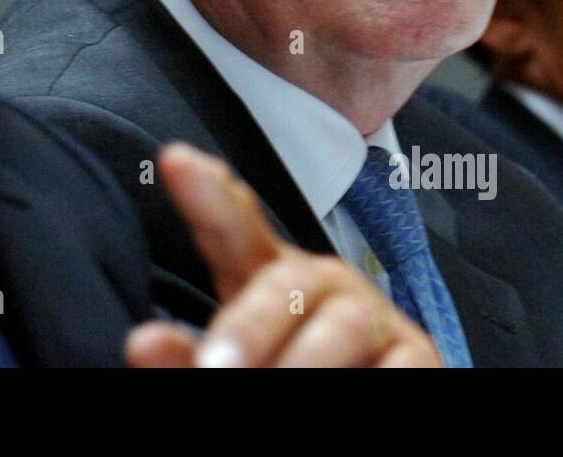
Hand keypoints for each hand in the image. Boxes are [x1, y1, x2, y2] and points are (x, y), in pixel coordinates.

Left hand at [125, 143, 441, 367]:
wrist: (368, 402)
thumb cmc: (282, 371)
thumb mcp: (230, 366)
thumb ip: (189, 354)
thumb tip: (144, 342)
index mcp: (266, 278)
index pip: (235, 231)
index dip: (210, 198)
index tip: (175, 161)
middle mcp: (321, 285)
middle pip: (286, 284)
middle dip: (251, 326)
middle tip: (215, 369)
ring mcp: (374, 317)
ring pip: (343, 327)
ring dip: (302, 364)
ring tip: (270, 390)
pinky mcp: (418, 357)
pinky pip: (399, 365)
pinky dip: (367, 380)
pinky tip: (348, 388)